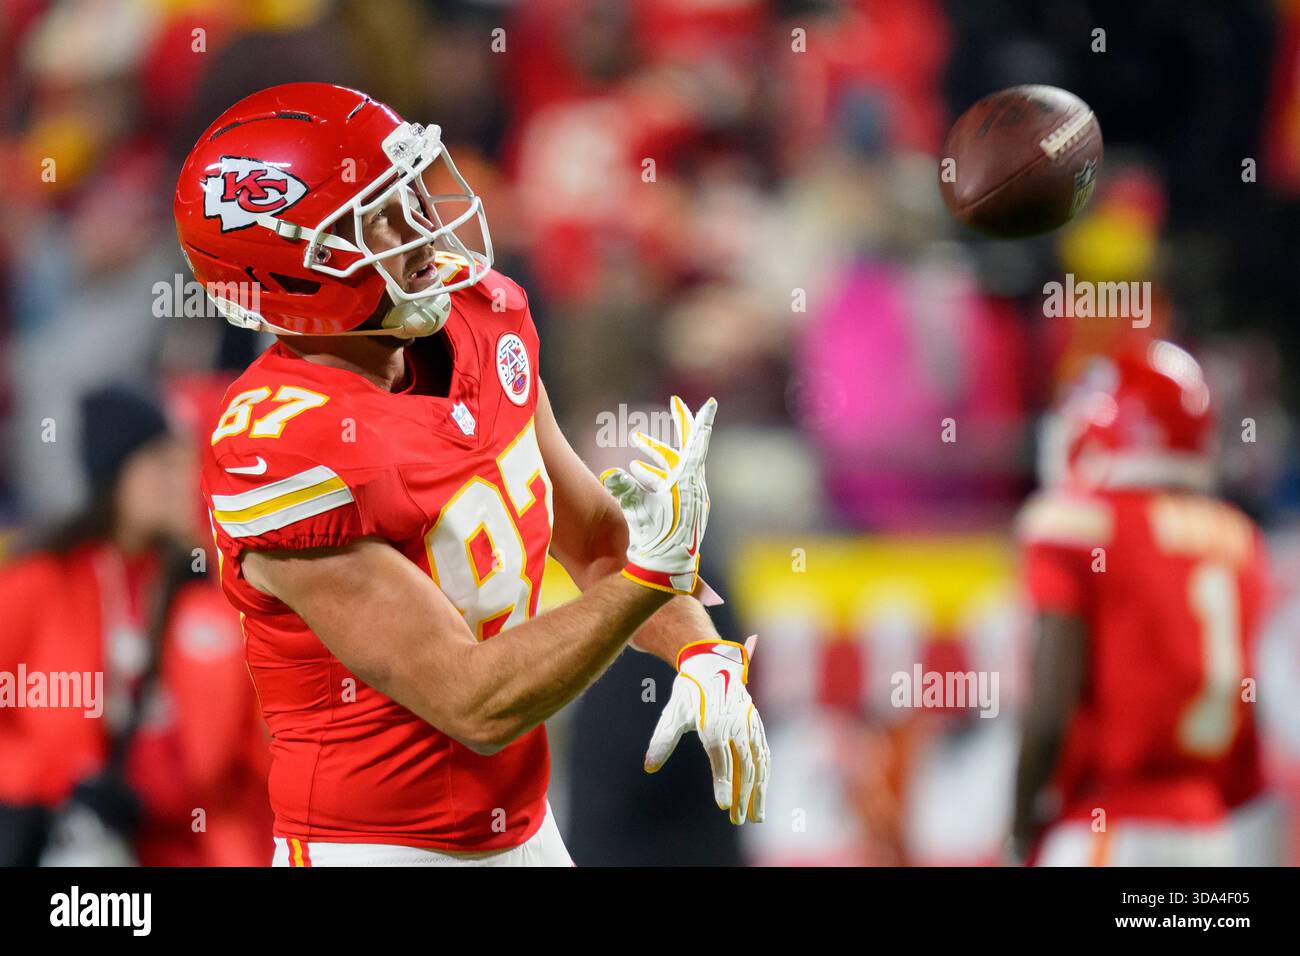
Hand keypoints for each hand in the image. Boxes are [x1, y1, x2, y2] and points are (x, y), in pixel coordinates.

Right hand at [601, 396, 715, 594]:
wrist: (666, 568)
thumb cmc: (654, 538)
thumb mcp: (638, 510)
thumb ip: (625, 489)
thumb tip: (610, 474)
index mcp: (687, 481)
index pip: (696, 443)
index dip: (700, 421)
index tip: (710, 402)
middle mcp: (694, 485)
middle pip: (688, 446)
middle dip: (679, 424)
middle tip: (675, 405)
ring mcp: (693, 495)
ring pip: (679, 462)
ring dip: (659, 450)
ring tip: (640, 438)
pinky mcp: (688, 505)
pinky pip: (676, 477)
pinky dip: (660, 468)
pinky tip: (640, 469)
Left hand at [645, 634, 770, 823]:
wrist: (712, 663)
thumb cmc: (689, 691)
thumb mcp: (673, 713)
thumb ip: (662, 740)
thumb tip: (649, 766)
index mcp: (714, 722)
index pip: (720, 759)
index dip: (722, 783)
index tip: (723, 806)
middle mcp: (736, 724)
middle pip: (744, 765)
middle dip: (743, 795)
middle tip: (737, 820)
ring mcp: (750, 724)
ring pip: (759, 762)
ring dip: (759, 791)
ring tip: (756, 816)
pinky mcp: (756, 725)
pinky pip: (764, 753)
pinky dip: (764, 774)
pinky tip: (761, 793)